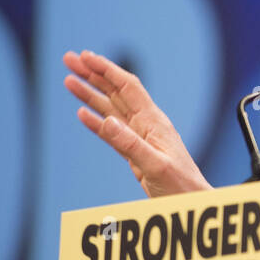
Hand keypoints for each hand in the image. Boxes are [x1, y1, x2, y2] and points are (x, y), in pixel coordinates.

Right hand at [62, 49, 212, 197]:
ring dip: (90, 94)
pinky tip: (81, 114)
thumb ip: (130, 144)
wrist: (190, 203)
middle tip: (69, 59)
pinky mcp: (135, 152)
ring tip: (69, 80)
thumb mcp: (155, 164)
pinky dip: (96, 121)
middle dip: (93, 74)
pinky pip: (111, 132)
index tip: (86, 57)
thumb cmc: (180, 185)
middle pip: (116, 92)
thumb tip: (108, 121)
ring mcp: (140, 137)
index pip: (128, 87)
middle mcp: (147, 124)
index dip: (107, 70)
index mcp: (154, 122)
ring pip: (111, 109)